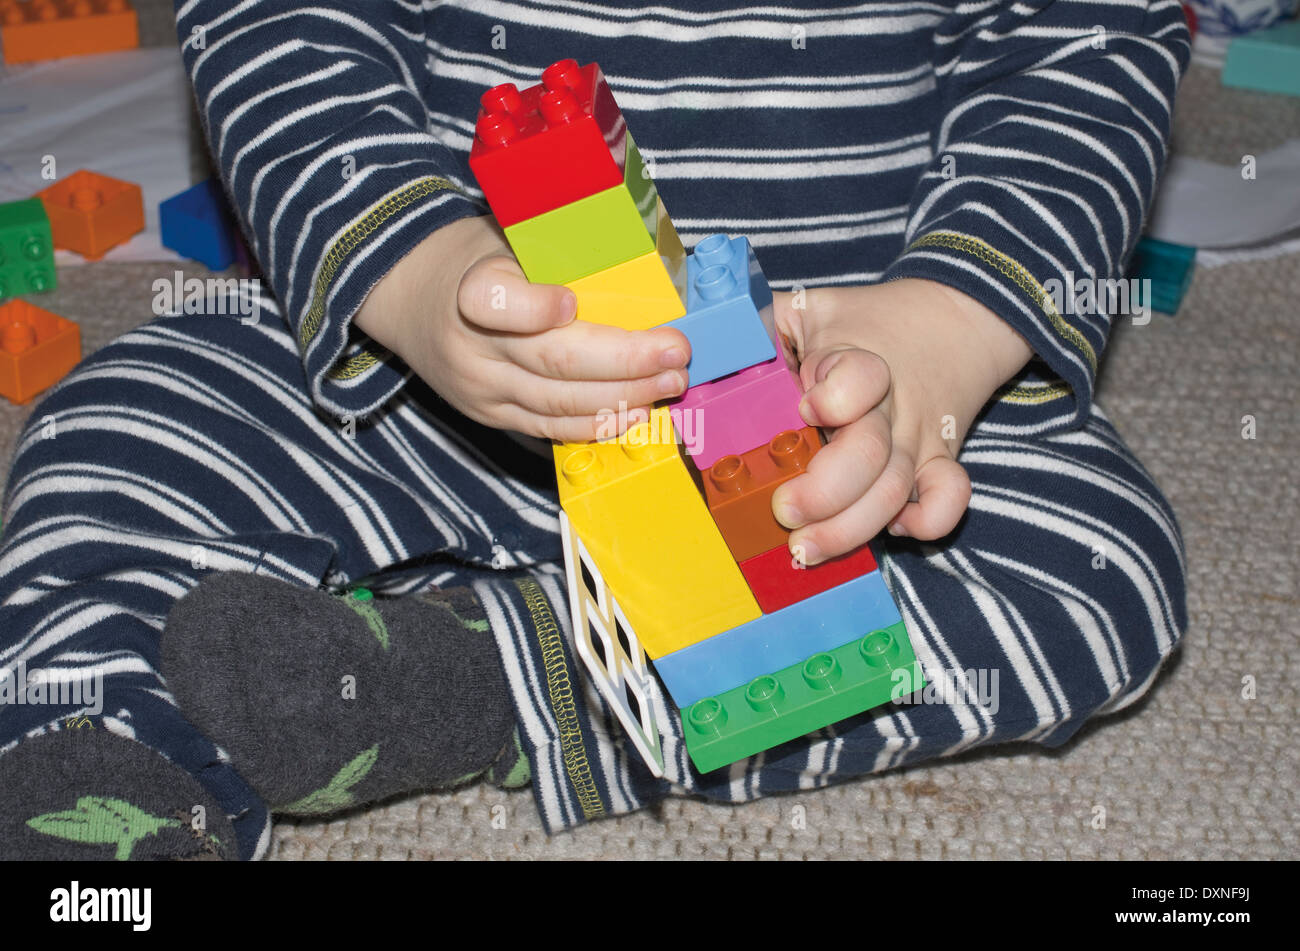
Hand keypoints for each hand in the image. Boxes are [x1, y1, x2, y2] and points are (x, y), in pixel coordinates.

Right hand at [354, 215, 690, 441]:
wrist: (408, 296)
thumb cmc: (474, 257)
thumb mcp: (505, 231)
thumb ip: (559, 239)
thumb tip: (639, 225)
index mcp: (471, 286)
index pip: (493, 302)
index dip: (535, 308)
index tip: (572, 302)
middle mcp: (472, 344)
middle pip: (551, 361)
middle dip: (625, 361)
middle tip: (675, 353)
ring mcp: (480, 387)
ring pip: (558, 402)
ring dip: (624, 396)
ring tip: (670, 382)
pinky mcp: (491, 415)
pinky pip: (549, 427)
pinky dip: (597, 423)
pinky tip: (635, 411)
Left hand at [769, 278, 1032, 563]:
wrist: (951, 317)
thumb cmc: (861, 321)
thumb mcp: (805, 309)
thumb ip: (756, 326)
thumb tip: (700, 348)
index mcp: (857, 361)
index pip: (860, 379)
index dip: (836, 398)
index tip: (807, 406)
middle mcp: (890, 406)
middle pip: (869, 456)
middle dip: (823, 494)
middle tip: (783, 511)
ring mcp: (916, 438)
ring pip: (894, 492)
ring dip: (850, 529)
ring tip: (805, 549)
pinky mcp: (937, 461)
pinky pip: (947, 502)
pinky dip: (927, 522)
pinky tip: (891, 530)